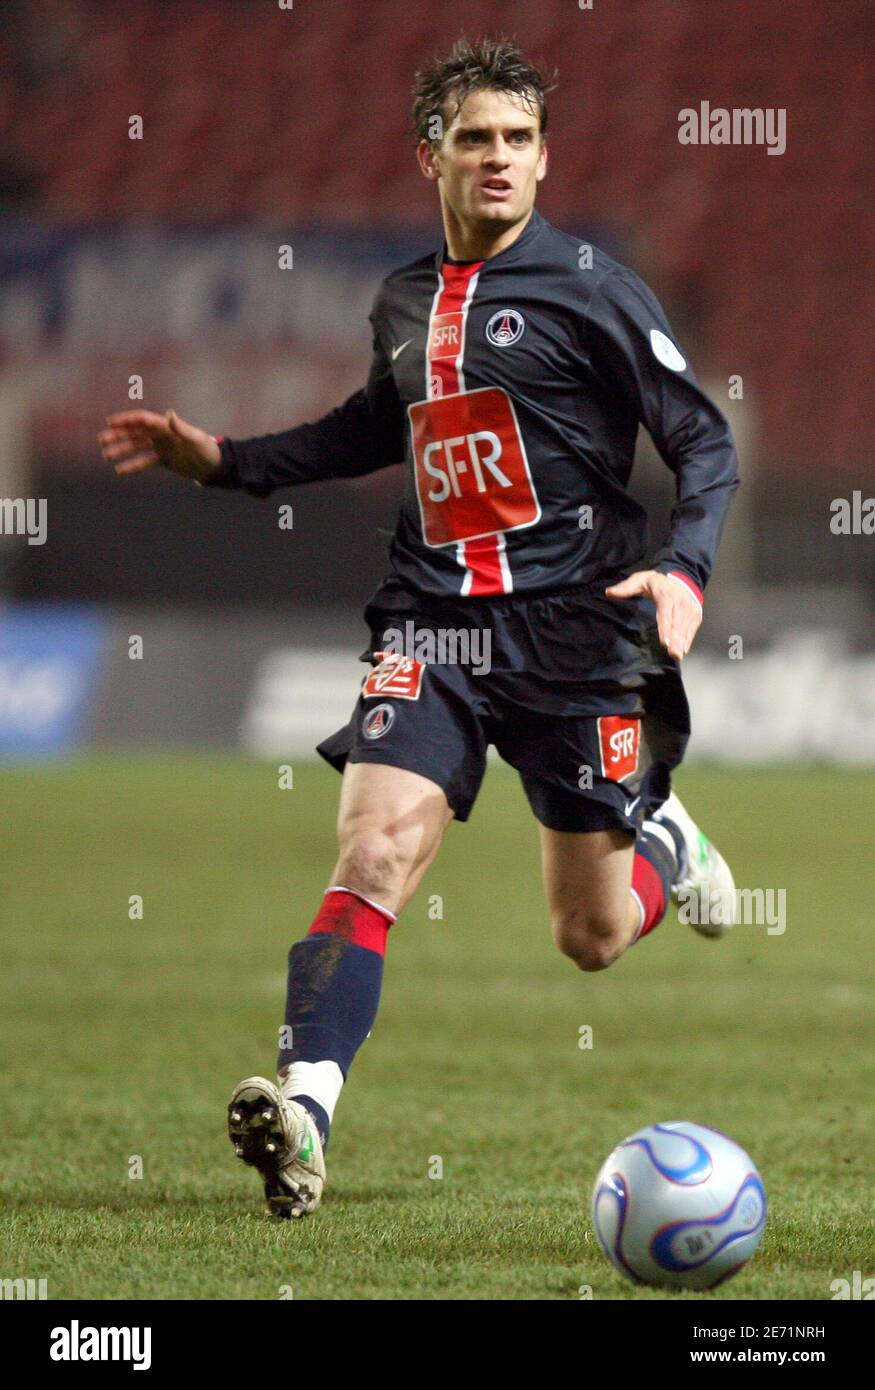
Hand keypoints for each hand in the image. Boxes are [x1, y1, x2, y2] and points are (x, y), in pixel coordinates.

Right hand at [97, 409, 221, 483]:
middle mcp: (161, 435)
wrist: (214, 466)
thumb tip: (169, 413)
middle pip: (135, 433)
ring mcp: (161, 447)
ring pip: (137, 447)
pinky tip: (120, 470)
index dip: (126, 420)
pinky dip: (133, 465)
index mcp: (166, 427)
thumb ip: (181, 427)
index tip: (109, 423)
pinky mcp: (164, 460)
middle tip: (101, 440)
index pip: (141, 420)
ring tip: (106, 455)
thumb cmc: (207, 450)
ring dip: (121, 450)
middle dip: (118, 435)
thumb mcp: (195, 439)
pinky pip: (145, 461)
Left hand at [605, 569, 700, 659]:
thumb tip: (609, 592)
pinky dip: (687, 639)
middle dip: (675, 639)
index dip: (666, 628)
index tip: (665, 642)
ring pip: (685, 627)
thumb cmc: (656, 582)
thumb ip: (625, 588)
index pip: (665, 613)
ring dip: (682, 642)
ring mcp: (690, 608)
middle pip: (677, 623)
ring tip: (677, 655)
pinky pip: (691, 628)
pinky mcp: (696, 614)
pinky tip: (683, 650)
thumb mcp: (639, 580)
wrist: (681, 577)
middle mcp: (680, 601)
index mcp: (665, 594)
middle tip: (673, 654)